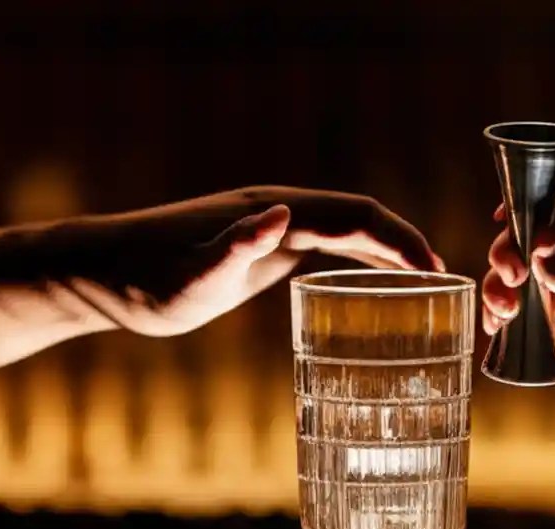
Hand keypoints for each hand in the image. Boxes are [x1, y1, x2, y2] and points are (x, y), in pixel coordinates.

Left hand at [65, 186, 442, 335]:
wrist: (106, 274)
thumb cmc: (145, 281)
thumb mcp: (189, 276)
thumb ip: (232, 247)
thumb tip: (283, 212)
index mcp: (271, 214)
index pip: (354, 216)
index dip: (399, 239)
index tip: (436, 270)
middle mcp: (277, 214)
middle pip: (360, 220)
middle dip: (406, 244)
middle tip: (448, 282)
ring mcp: (271, 230)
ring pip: (347, 232)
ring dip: (389, 252)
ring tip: (428, 285)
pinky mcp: (261, 250)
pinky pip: (327, 250)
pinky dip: (360, 263)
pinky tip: (375, 289)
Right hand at [482, 175, 554, 410]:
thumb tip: (535, 240)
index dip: (532, 195)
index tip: (502, 219)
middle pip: (534, 228)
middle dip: (510, 251)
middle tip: (510, 279)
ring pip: (524, 265)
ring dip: (503, 284)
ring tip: (503, 311)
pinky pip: (528, 297)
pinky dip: (509, 307)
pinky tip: (498, 324)